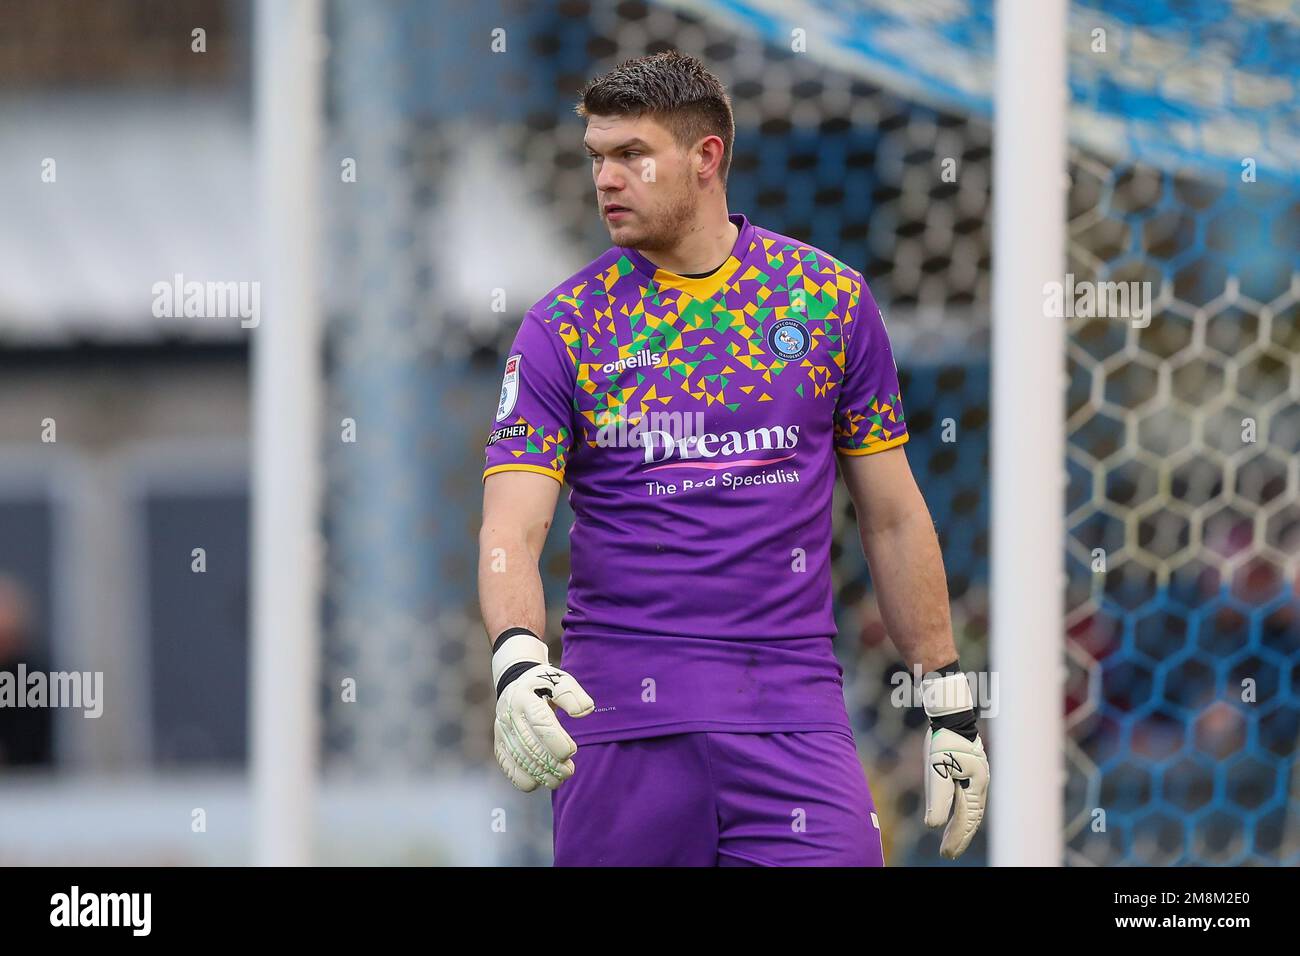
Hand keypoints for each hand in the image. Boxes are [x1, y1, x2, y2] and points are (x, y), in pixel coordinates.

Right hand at [490, 629, 593, 791]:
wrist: (515, 683)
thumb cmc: (543, 684)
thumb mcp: (559, 680)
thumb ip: (572, 694)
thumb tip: (584, 711)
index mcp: (525, 698)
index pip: (540, 722)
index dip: (556, 741)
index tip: (571, 751)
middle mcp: (509, 715)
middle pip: (530, 745)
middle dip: (552, 763)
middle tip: (569, 771)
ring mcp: (502, 731)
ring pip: (519, 760)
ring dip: (541, 775)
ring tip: (559, 779)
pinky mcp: (499, 744)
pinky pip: (508, 767)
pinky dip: (523, 779)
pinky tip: (539, 782)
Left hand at [924, 726, 988, 858]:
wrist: (951, 714)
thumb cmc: (943, 741)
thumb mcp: (937, 770)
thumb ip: (937, 798)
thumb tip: (933, 825)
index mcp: (975, 786)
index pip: (966, 821)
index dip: (956, 839)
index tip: (945, 854)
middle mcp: (980, 784)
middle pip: (971, 818)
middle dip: (959, 837)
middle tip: (947, 854)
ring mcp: (976, 778)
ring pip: (970, 809)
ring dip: (960, 827)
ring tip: (949, 842)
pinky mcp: (969, 772)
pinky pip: (967, 798)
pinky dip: (960, 812)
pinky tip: (952, 816)